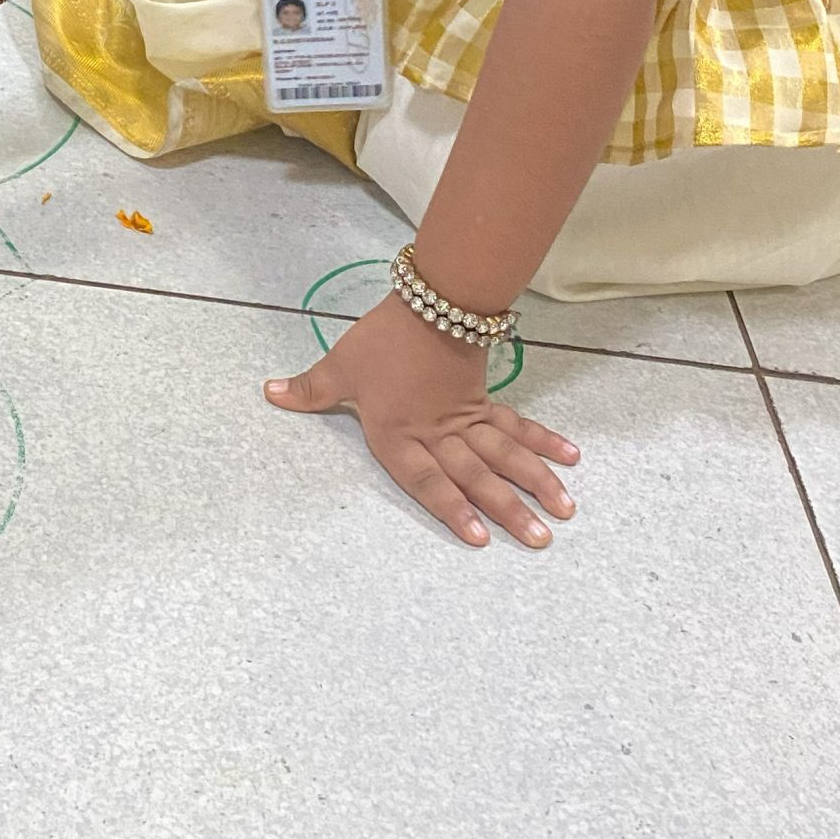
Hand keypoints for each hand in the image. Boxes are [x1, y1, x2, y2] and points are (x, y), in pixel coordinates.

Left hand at [265, 292, 579, 548]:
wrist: (431, 300)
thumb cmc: (382, 339)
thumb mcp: (340, 366)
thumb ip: (310, 389)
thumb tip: (269, 394)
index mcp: (400, 434)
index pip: (427, 480)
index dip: (452, 509)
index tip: (480, 538)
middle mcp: (438, 433)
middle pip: (478, 474)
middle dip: (510, 508)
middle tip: (542, 538)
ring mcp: (466, 417)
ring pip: (506, 454)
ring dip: (537, 481)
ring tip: (566, 510)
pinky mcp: (483, 399)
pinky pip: (516, 425)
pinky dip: (543, 441)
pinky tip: (570, 458)